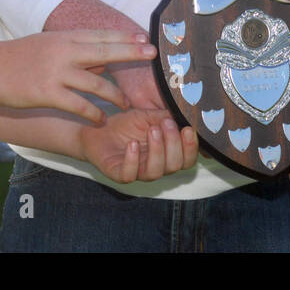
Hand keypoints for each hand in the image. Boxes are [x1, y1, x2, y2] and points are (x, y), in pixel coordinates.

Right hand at [0, 30, 156, 122]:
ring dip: (115, 95)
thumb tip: (104, 62)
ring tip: (127, 105)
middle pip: (105, 51)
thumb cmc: (18, 57)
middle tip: (153, 54)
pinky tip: (103, 120)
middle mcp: (63, 51)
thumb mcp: (48, 47)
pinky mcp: (47, 93)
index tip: (146, 39)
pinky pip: (78, 105)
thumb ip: (75, 52)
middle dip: (131, 52)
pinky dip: (94, 113)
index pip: (101, 35)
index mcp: (64, 38)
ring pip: (95, 82)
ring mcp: (56, 72)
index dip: (125, 37)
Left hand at [81, 109, 198, 182]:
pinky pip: (129, 175)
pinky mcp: (119, 174)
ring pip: (155, 172)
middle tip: (166, 124)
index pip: (187, 159)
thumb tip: (185, 114)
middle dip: (174, 144)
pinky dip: (132, 160)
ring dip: (157, 150)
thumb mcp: (148, 116)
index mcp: (166, 155)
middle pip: (174, 166)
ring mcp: (137, 172)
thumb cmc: (126, 124)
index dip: (191, 147)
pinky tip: (132, 144)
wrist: (98, 128)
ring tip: (152, 130)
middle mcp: (155, 166)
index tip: (188, 128)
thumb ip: (166, 117)